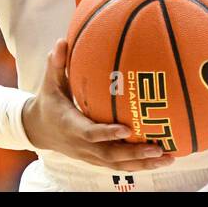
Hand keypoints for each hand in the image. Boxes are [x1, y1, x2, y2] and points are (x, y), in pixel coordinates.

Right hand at [22, 39, 175, 171]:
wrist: (39, 129)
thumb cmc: (49, 101)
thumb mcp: (50, 82)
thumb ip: (56, 64)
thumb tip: (62, 40)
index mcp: (70, 125)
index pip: (90, 133)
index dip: (107, 134)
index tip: (127, 130)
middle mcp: (81, 145)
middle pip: (110, 155)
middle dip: (134, 154)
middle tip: (158, 149)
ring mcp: (89, 155)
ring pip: (118, 165)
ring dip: (143, 164)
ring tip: (168, 158)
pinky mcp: (96, 159)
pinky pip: (119, 166)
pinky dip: (140, 165)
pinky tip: (161, 160)